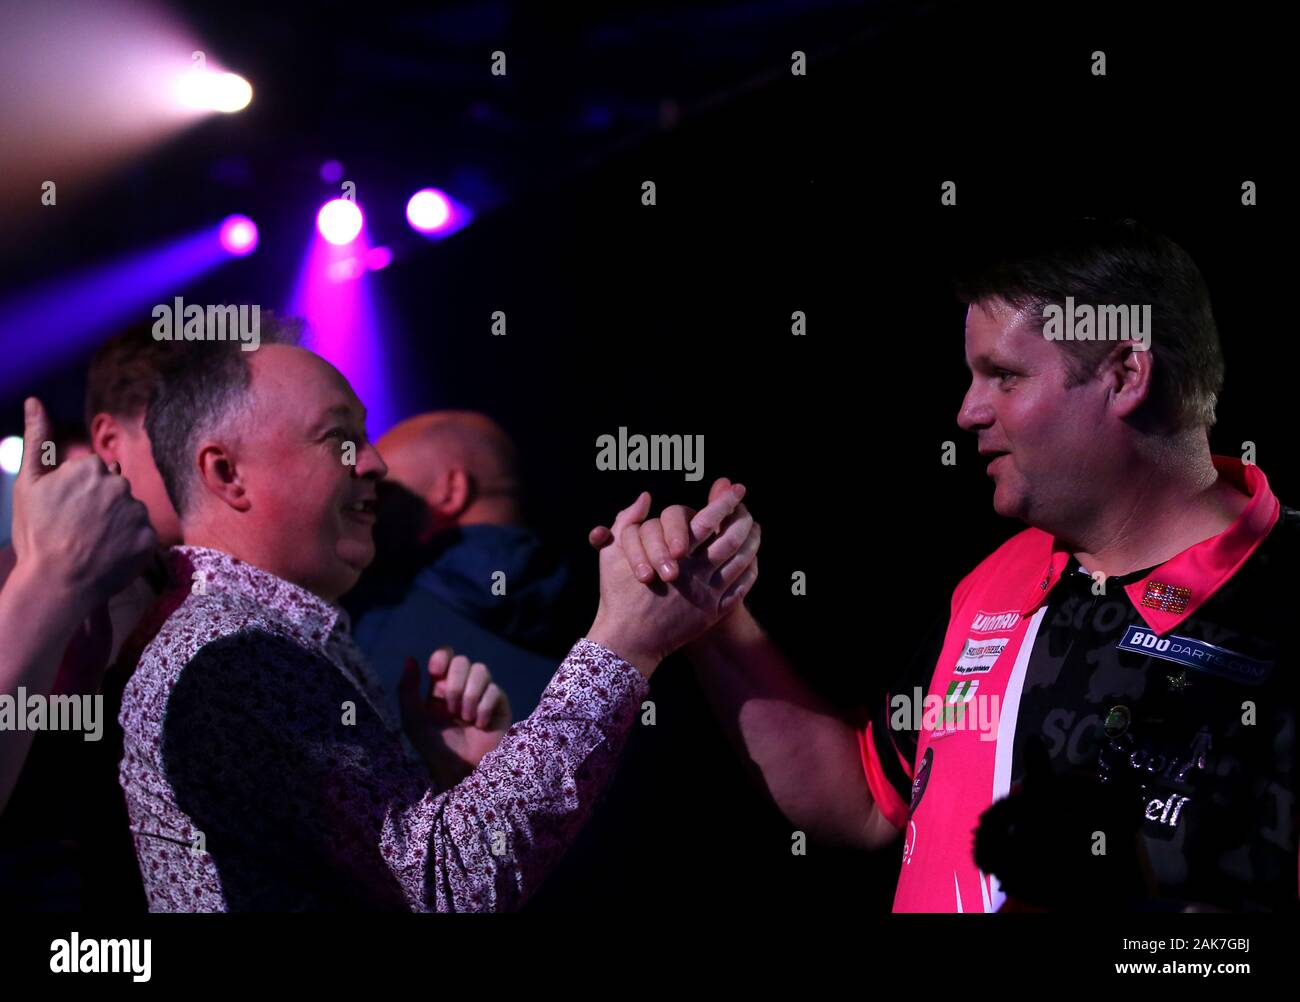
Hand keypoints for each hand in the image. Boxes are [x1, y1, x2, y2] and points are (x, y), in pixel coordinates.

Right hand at [9, 397, 154, 605]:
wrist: (55, 584)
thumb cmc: (37, 533)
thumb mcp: (28, 484)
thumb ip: (36, 439)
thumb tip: (34, 400)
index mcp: (92, 468)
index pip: (95, 473)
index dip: (78, 493)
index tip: (65, 511)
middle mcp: (120, 484)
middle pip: (115, 491)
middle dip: (101, 506)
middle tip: (78, 530)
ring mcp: (137, 512)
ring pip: (130, 513)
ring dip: (117, 525)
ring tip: (92, 545)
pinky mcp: (150, 538)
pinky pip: (143, 536)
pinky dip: (129, 546)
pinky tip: (109, 557)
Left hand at [399, 648, 511, 786]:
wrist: (460, 772)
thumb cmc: (434, 749)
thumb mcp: (413, 719)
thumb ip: (407, 689)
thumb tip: (410, 658)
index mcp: (441, 687)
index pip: (446, 656)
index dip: (442, 657)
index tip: (435, 672)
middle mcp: (463, 687)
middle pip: (463, 661)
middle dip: (455, 682)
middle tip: (450, 708)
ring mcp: (483, 695)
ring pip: (482, 670)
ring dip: (470, 694)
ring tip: (465, 718)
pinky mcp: (500, 705)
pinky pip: (495, 690)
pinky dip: (484, 707)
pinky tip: (480, 725)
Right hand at [585, 482, 759, 675]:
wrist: (628, 639)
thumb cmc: (618, 593)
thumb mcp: (612, 553)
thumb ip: (627, 520)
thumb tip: (645, 496)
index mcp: (674, 554)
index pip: (707, 520)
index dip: (725, 502)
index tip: (737, 490)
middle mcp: (695, 572)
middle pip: (731, 539)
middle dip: (744, 520)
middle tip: (750, 509)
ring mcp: (707, 593)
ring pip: (739, 562)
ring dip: (751, 542)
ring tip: (755, 529)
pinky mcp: (712, 612)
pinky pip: (740, 588)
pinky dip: (750, 571)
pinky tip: (751, 560)